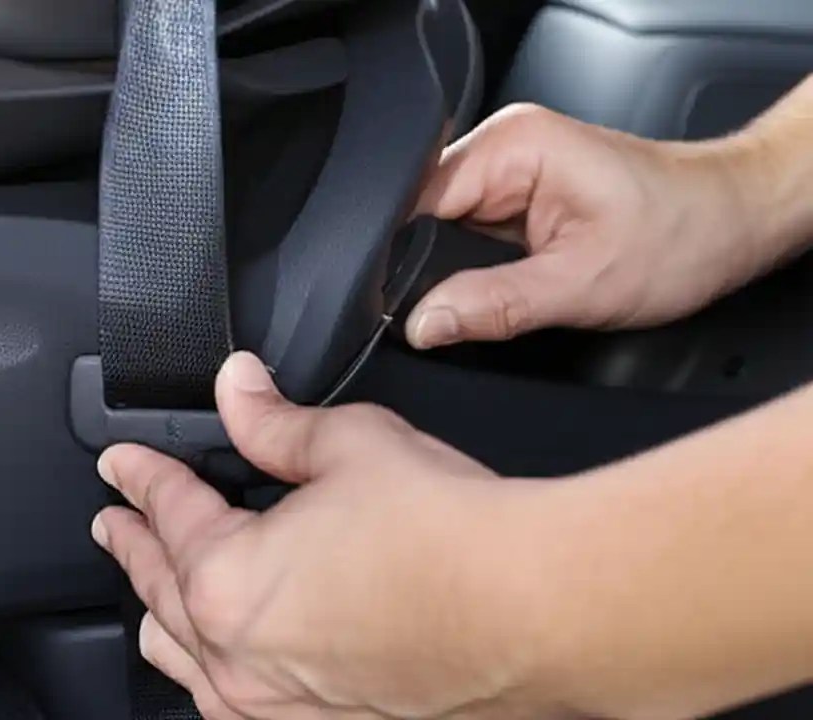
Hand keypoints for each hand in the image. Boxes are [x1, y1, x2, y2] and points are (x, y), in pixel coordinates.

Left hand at [91, 352, 569, 718]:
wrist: (537, 613)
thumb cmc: (453, 538)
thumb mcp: (351, 447)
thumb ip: (277, 423)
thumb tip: (239, 388)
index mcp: (229, 581)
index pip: (168, 512)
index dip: (142, 478)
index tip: (123, 465)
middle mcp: (240, 657)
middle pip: (160, 589)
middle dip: (134, 547)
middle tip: (117, 524)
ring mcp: (277, 706)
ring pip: (184, 661)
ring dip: (161, 615)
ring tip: (151, 596)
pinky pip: (232, 704)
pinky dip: (211, 672)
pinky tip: (220, 663)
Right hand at [406, 103, 775, 349]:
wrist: (733, 224)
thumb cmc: (683, 234)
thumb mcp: (582, 285)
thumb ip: (493, 305)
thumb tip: (422, 323)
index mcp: (510, 146)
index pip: (413, 204)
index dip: (408, 260)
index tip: (422, 305)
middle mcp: (502, 147)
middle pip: (420, 219)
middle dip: (439, 269)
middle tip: (488, 299)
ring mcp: (507, 172)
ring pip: (441, 234)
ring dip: (463, 269)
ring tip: (517, 283)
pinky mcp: (516, 197)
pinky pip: (468, 239)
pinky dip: (481, 268)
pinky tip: (516, 277)